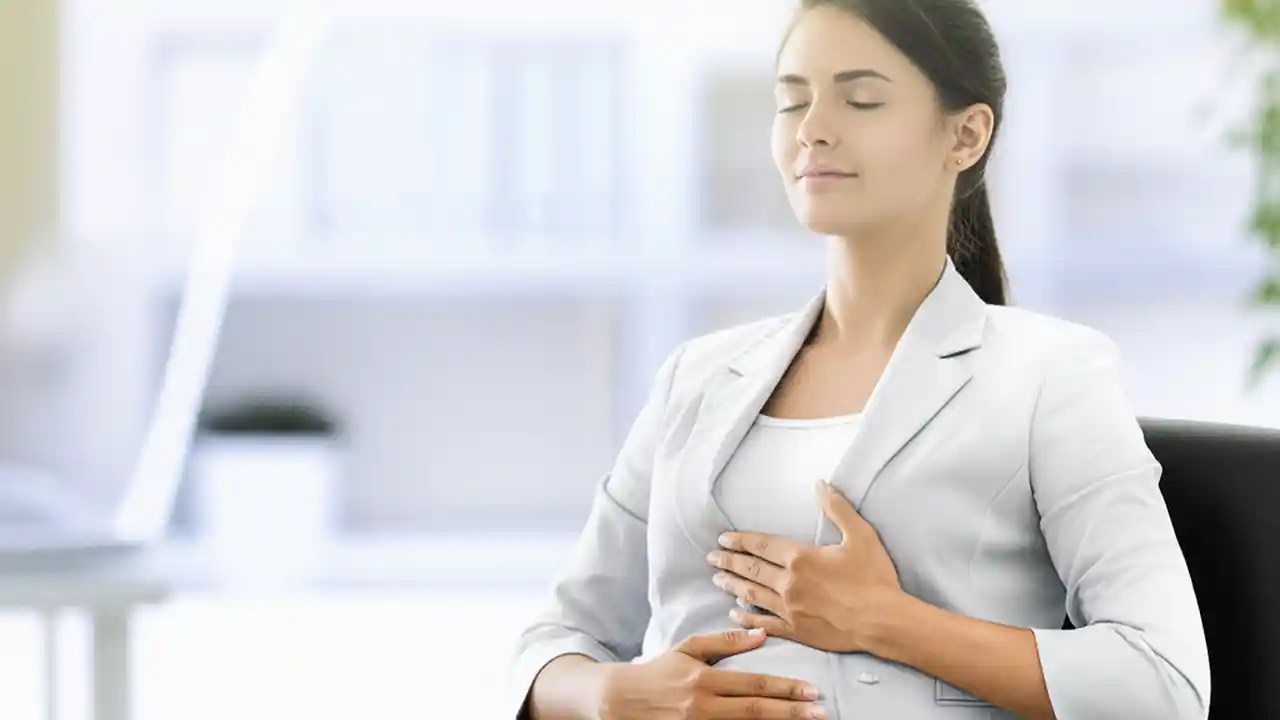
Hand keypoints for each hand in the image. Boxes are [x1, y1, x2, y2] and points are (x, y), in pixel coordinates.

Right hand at [597, 628, 827, 719]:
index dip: (785, 688)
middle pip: (755, 711)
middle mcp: (703, 706)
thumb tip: (761, 633)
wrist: (624, 701)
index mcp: (704, 679)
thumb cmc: (660, 671)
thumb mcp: (688, 649)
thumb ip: (725, 642)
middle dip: (791, 712)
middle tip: (821, 711)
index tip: (812, 690)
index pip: (753, 685)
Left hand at [705, 478, 904, 652]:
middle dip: (730, 562)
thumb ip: (837, 508)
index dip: (741, 541)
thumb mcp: (860, 535)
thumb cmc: (874, 577)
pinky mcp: (797, 631)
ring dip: (733, 585)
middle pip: (752, 569)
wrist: (883, 621)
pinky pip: (764, 623)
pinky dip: (747, 617)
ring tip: (718, 580)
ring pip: (753, 595)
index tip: (723, 539)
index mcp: (800, 558)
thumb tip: (819, 483)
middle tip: (712, 558)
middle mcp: (789, 583)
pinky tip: (736, 612)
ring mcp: (790, 609)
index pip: (761, 546)